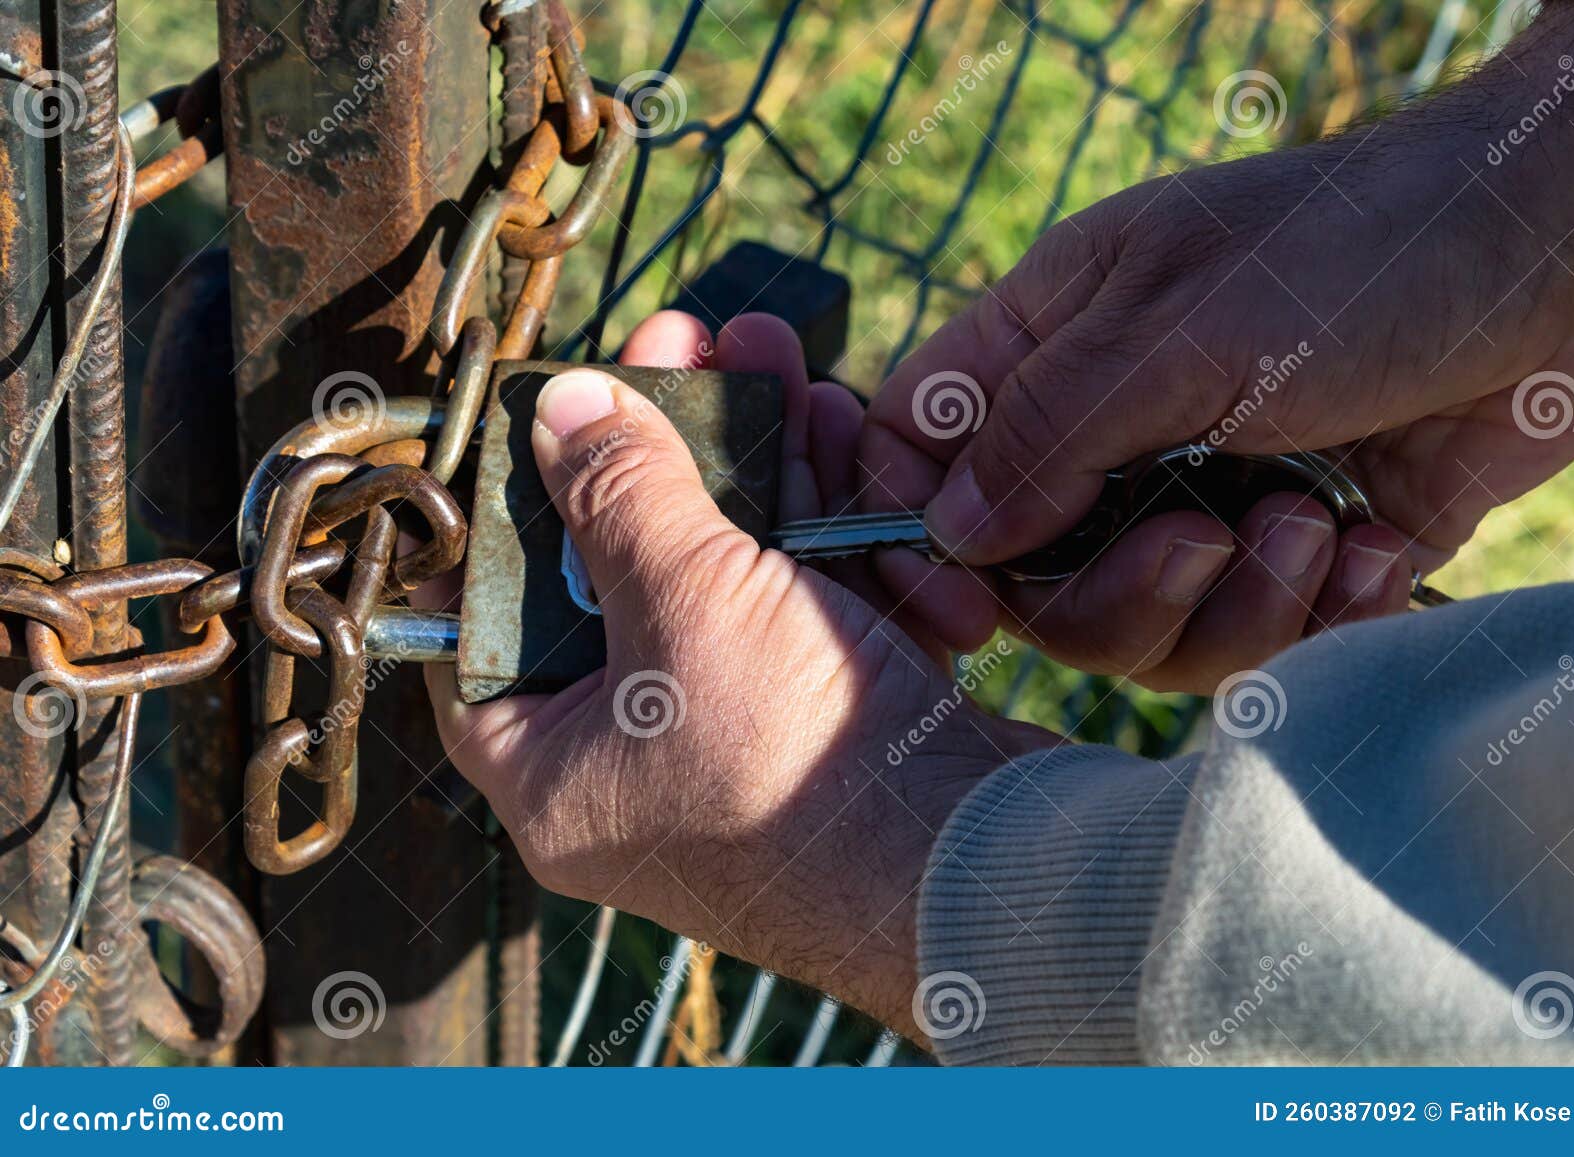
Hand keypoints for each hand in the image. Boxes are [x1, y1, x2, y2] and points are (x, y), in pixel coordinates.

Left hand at [416, 311, 1048, 1038]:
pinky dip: (823, 530)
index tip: (537, 423)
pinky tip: (845, 438)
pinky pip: (802, 610)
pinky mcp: (824, 728)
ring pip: (727, 578)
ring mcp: (736, 745)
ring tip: (777, 356)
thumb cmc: (800, 764)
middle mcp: (634, 764)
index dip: (503, 512)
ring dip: (759, 465)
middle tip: (689, 343)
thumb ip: (618, 493)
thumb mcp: (686, 601)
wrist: (984, 866)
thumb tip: (560, 406)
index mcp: (552, 768)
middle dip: (667, 448)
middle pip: (621, 576)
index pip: (483, 625)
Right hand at [860, 0, 1573, 692]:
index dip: (914, 533)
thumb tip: (947, 534)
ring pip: (1145, 627)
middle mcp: (1112, 430)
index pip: (922, 449)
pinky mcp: (1290, 552)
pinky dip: (1315, 616)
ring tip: (1314, 522)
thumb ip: (1047, 433)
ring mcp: (1199, 495)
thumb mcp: (1181, 327)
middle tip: (1204, 538)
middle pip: (1036, 579)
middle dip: (1121, 591)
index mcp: (1052, 342)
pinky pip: (1253, 641)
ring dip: (1235, 602)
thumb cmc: (1363, 250)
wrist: (1566, 265)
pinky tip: (1369, 549)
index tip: (960, 600)